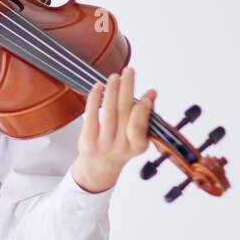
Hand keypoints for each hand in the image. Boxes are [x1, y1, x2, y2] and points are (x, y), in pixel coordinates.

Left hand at [69, 66, 154, 192]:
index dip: (143, 109)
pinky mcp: (87, 139)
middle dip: (127, 89)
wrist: (100, 168)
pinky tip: (98, 86)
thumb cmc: (121, 147)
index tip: (147, 93)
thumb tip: (152, 94)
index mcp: (137, 146)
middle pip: (124, 114)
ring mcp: (102, 143)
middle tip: (129, 72)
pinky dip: (94, 99)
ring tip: (115, 76)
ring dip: (112, 91)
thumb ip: (145, 116)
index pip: (139, 126)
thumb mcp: (138, 137)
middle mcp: (120, 146)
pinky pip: (91, 116)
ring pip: (108, 113)